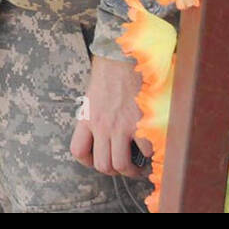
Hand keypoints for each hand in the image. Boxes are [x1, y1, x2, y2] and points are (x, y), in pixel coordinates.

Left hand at [69, 55, 145, 177]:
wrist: (122, 57)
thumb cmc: (109, 73)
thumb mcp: (93, 96)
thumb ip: (96, 115)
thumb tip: (103, 133)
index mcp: (87, 118)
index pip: (78, 151)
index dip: (88, 161)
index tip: (99, 159)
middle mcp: (100, 125)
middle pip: (102, 165)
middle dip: (113, 171)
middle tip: (123, 166)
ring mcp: (119, 126)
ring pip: (121, 165)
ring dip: (131, 170)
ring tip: (138, 166)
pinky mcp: (138, 123)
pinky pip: (144, 152)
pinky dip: (149, 154)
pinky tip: (150, 148)